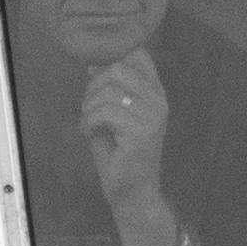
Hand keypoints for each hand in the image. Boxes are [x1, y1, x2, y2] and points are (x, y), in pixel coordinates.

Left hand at [80, 49, 171, 245]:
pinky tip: (89, 133)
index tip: (96, 83)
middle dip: (93, 87)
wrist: (131, 191)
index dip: (110, 61)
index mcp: (155, 91)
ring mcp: (154, 115)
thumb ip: (106, 89)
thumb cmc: (119, 153)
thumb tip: (92, 64)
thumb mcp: (110, 113)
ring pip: (108, 91)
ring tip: (87, 124)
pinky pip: (105, 112)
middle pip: (118, 68)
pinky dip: (88, 122)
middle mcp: (159, 99)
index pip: (138, 54)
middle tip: (87, 109)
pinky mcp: (142, 132)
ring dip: (88, 108)